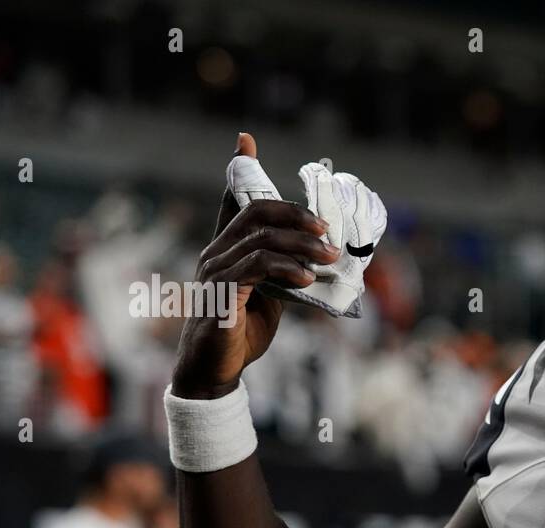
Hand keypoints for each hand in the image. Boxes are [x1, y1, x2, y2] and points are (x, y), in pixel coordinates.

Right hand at [171, 132, 340, 398]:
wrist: (215, 371)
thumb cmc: (242, 332)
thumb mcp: (271, 297)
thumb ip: (286, 274)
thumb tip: (320, 260)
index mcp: (226, 251)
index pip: (233, 203)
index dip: (239, 172)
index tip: (245, 140)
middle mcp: (216, 254)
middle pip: (255, 214)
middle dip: (294, 214)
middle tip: (327, 229)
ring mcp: (215, 273)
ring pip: (261, 241)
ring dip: (301, 245)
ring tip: (329, 256)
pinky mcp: (221, 295)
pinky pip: (255, 269)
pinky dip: (285, 268)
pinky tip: (306, 277)